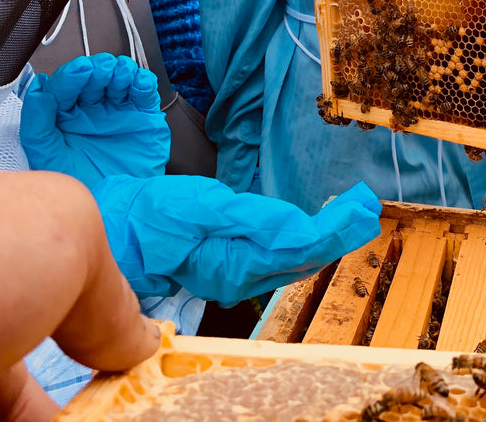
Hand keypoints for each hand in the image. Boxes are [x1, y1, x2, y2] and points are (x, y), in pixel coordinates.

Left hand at [21, 54, 170, 188]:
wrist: (117, 209)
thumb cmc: (81, 186)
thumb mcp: (48, 157)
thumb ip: (37, 122)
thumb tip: (37, 89)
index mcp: (65, 116)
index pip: (65, 85)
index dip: (71, 75)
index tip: (77, 72)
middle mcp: (91, 110)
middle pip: (94, 76)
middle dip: (97, 69)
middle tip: (99, 72)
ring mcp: (118, 111)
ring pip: (119, 78)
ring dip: (119, 71)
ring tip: (118, 76)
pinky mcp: (143, 117)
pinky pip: (145, 92)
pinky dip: (143, 82)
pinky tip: (137, 84)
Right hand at [94, 175, 381, 303]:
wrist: (118, 232)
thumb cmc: (154, 216)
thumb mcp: (202, 205)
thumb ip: (252, 218)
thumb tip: (297, 228)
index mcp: (236, 264)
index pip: (299, 249)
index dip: (334, 230)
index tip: (361, 209)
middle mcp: (241, 278)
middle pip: (303, 260)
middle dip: (338, 236)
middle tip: (366, 210)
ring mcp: (236, 276)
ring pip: (293, 262)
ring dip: (324, 240)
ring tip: (352, 218)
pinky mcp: (231, 266)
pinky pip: (277, 260)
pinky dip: (302, 244)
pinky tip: (315, 232)